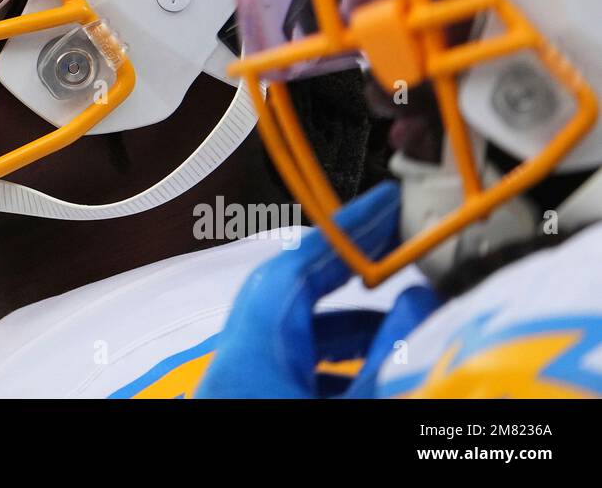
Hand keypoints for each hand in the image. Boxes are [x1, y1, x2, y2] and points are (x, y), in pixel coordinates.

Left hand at [196, 183, 439, 397]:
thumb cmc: (317, 473)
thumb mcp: (366, 404)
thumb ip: (394, 353)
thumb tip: (422, 298)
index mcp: (254, 351)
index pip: (295, 265)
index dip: (344, 229)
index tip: (383, 202)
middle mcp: (240, 361)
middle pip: (295, 292)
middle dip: (349, 268)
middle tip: (397, 241)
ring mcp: (245, 381)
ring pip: (299, 333)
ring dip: (353, 321)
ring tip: (408, 313)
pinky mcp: (258, 397)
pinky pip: (297, 365)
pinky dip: (338, 358)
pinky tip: (380, 363)